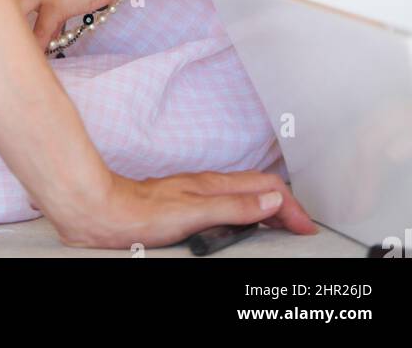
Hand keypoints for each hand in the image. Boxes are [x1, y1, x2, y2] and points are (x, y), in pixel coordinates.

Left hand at [58, 170, 319, 249]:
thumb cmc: (141, 212)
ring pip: (244, 195)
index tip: (305, 226)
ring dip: (268, 208)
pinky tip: (242, 224)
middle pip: (258, 188)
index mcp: (215, 185)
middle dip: (285, 204)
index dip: (291, 205)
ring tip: (282, 225)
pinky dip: (247, 213)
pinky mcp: (186, 205)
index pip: (266, 186)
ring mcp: (197, 194)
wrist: (106, 212)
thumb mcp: (195, 212)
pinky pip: (228, 204)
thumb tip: (271, 200)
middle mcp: (208, 186)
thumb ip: (233, 206)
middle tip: (301, 226)